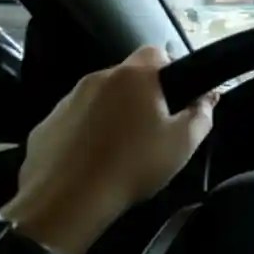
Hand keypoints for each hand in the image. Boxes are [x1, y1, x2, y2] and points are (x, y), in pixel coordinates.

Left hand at [0, 46, 215, 253]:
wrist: (67, 201)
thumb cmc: (133, 166)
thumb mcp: (183, 143)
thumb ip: (201, 114)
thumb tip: (209, 97)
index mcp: (133, 77)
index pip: (157, 51)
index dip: (170, 70)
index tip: (175, 99)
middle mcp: (97, 78)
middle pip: (126, 77)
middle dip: (140, 96)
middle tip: (153, 130)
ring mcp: (66, 100)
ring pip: (99, 99)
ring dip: (112, 114)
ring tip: (120, 151)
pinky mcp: (44, 125)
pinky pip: (73, 121)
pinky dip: (85, 134)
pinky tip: (91, 162)